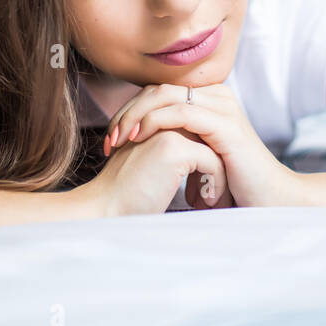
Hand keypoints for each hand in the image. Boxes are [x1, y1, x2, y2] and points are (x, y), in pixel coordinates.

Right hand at [80, 127, 231, 217]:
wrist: (105, 208)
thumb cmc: (126, 193)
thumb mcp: (149, 162)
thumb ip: (169, 149)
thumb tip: (205, 156)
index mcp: (152, 116)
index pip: (196, 129)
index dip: (205, 153)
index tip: (205, 182)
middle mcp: (161, 117)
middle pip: (208, 135)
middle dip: (216, 162)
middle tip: (213, 190)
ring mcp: (169, 130)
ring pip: (215, 147)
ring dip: (219, 175)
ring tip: (212, 198)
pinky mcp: (176, 148)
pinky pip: (213, 162)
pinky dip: (215, 184)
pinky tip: (205, 202)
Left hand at [103, 83, 300, 207]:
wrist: (268, 199)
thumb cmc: (232, 183)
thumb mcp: (196, 157)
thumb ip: (175, 141)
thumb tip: (138, 143)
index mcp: (208, 98)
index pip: (157, 91)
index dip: (129, 110)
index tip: (110, 138)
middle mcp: (216, 95)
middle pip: (157, 89)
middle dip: (126, 112)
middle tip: (108, 139)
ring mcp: (222, 106)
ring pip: (164, 95)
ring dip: (134, 116)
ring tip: (118, 140)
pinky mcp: (225, 124)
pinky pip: (180, 112)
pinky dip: (153, 122)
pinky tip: (138, 139)